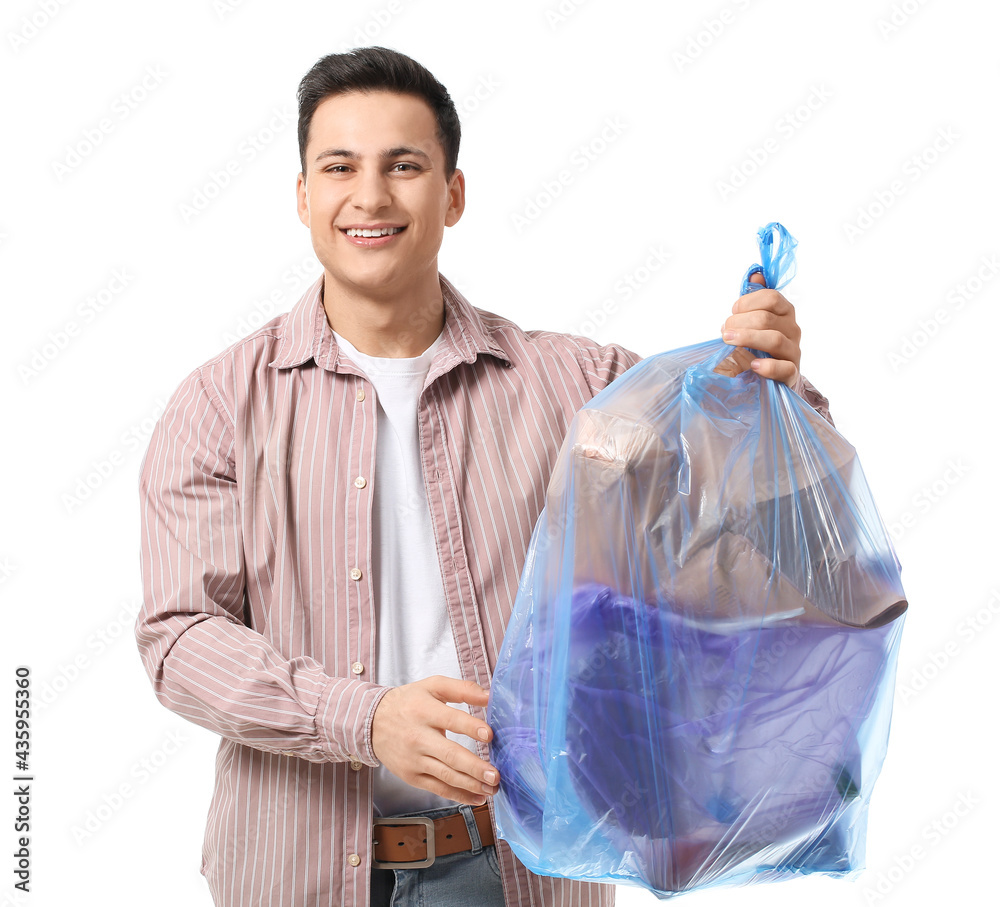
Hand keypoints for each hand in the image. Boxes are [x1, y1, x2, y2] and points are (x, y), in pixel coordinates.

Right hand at [371, 675, 498, 805]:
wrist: (371, 722)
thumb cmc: (408, 702)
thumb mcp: (432, 686)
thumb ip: (462, 689)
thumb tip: (489, 696)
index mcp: (425, 711)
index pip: (451, 720)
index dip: (470, 728)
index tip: (490, 735)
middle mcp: (419, 737)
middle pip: (450, 755)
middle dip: (474, 767)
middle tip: (495, 775)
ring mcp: (414, 760)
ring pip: (446, 776)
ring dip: (471, 784)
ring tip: (492, 789)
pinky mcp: (411, 777)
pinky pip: (438, 788)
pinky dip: (459, 796)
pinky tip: (477, 798)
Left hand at [721, 272, 801, 385]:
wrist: (771, 377)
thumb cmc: (759, 345)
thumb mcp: (753, 320)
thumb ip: (753, 298)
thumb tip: (756, 274)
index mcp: (785, 312)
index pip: (771, 297)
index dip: (747, 302)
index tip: (733, 312)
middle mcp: (792, 329)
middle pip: (766, 318)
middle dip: (739, 322)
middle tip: (725, 332)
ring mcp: (793, 351)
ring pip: (774, 339)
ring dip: (747, 338)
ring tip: (729, 341)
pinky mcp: (791, 373)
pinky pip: (784, 368)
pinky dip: (768, 366)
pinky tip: (753, 365)